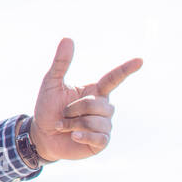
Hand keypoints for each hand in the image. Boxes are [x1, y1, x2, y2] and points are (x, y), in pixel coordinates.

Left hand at [30, 37, 141, 161]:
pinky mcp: (101, 142)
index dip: (126, 70)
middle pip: (98, 104)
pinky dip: (83, 135)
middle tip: (63, 114)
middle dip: (76, 109)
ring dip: (75, 123)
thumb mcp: (51, 84)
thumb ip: (61, 64)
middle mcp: (103, 107)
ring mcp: (104, 125)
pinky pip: (99, 137)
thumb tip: (68, 38)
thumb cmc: (47, 108)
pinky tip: (74, 136)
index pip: (113, 79)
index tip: (140, 60)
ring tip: (64, 126)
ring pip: (97, 121)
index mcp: (94, 92)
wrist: (41, 135)